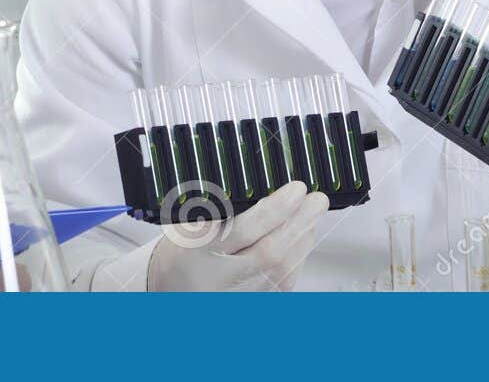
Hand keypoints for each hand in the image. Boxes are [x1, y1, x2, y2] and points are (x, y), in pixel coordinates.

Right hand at [147, 181, 328, 290]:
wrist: (173, 294)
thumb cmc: (180, 255)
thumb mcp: (185, 225)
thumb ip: (214, 207)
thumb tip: (256, 184)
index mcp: (197, 252)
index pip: (242, 231)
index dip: (274, 210)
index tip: (295, 190)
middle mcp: (219, 279)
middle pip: (268, 253)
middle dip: (298, 222)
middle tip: (316, 199)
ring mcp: (238, 297)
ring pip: (280, 270)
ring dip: (302, 238)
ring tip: (313, 213)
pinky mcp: (253, 305)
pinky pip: (283, 284)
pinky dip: (298, 258)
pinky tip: (303, 238)